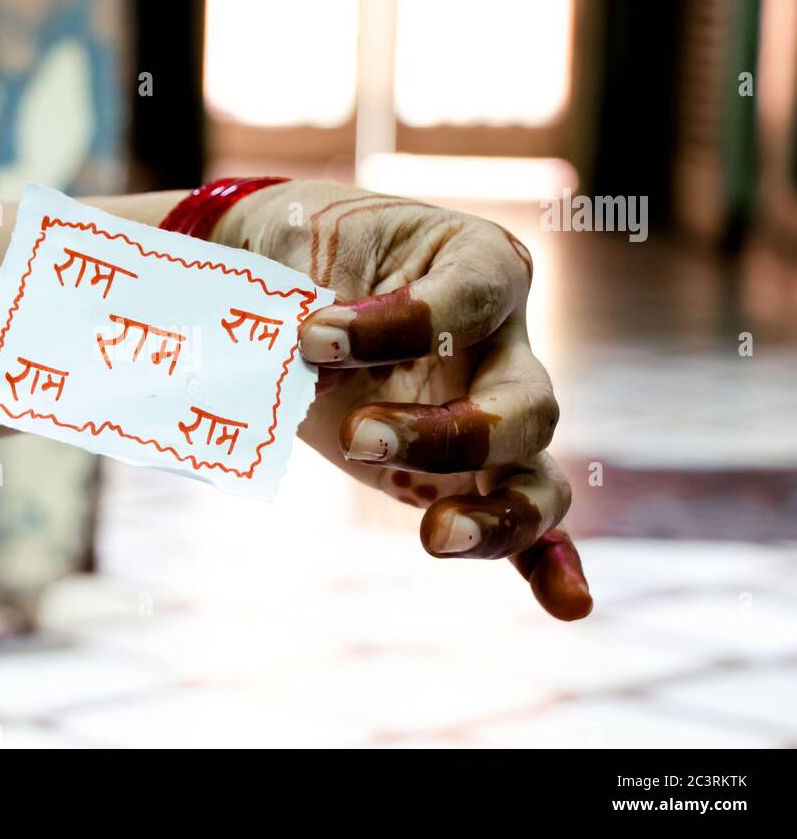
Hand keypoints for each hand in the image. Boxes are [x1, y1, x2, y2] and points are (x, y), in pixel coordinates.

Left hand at [217, 180, 589, 620]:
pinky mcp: (459, 467)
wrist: (291, 276)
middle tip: (358, 437)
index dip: (398, 325)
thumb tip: (285, 354)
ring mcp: (488, 408)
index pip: (468, 298)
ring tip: (435, 537)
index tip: (310, 336)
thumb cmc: (300, 251)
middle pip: (526, 403)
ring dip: (494, 514)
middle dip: (447, 434)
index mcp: (475, 261)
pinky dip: (547, 561)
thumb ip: (298, 295)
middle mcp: (501, 339)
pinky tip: (567, 605)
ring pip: (532, 472)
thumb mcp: (296, 248)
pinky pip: (520, 515)